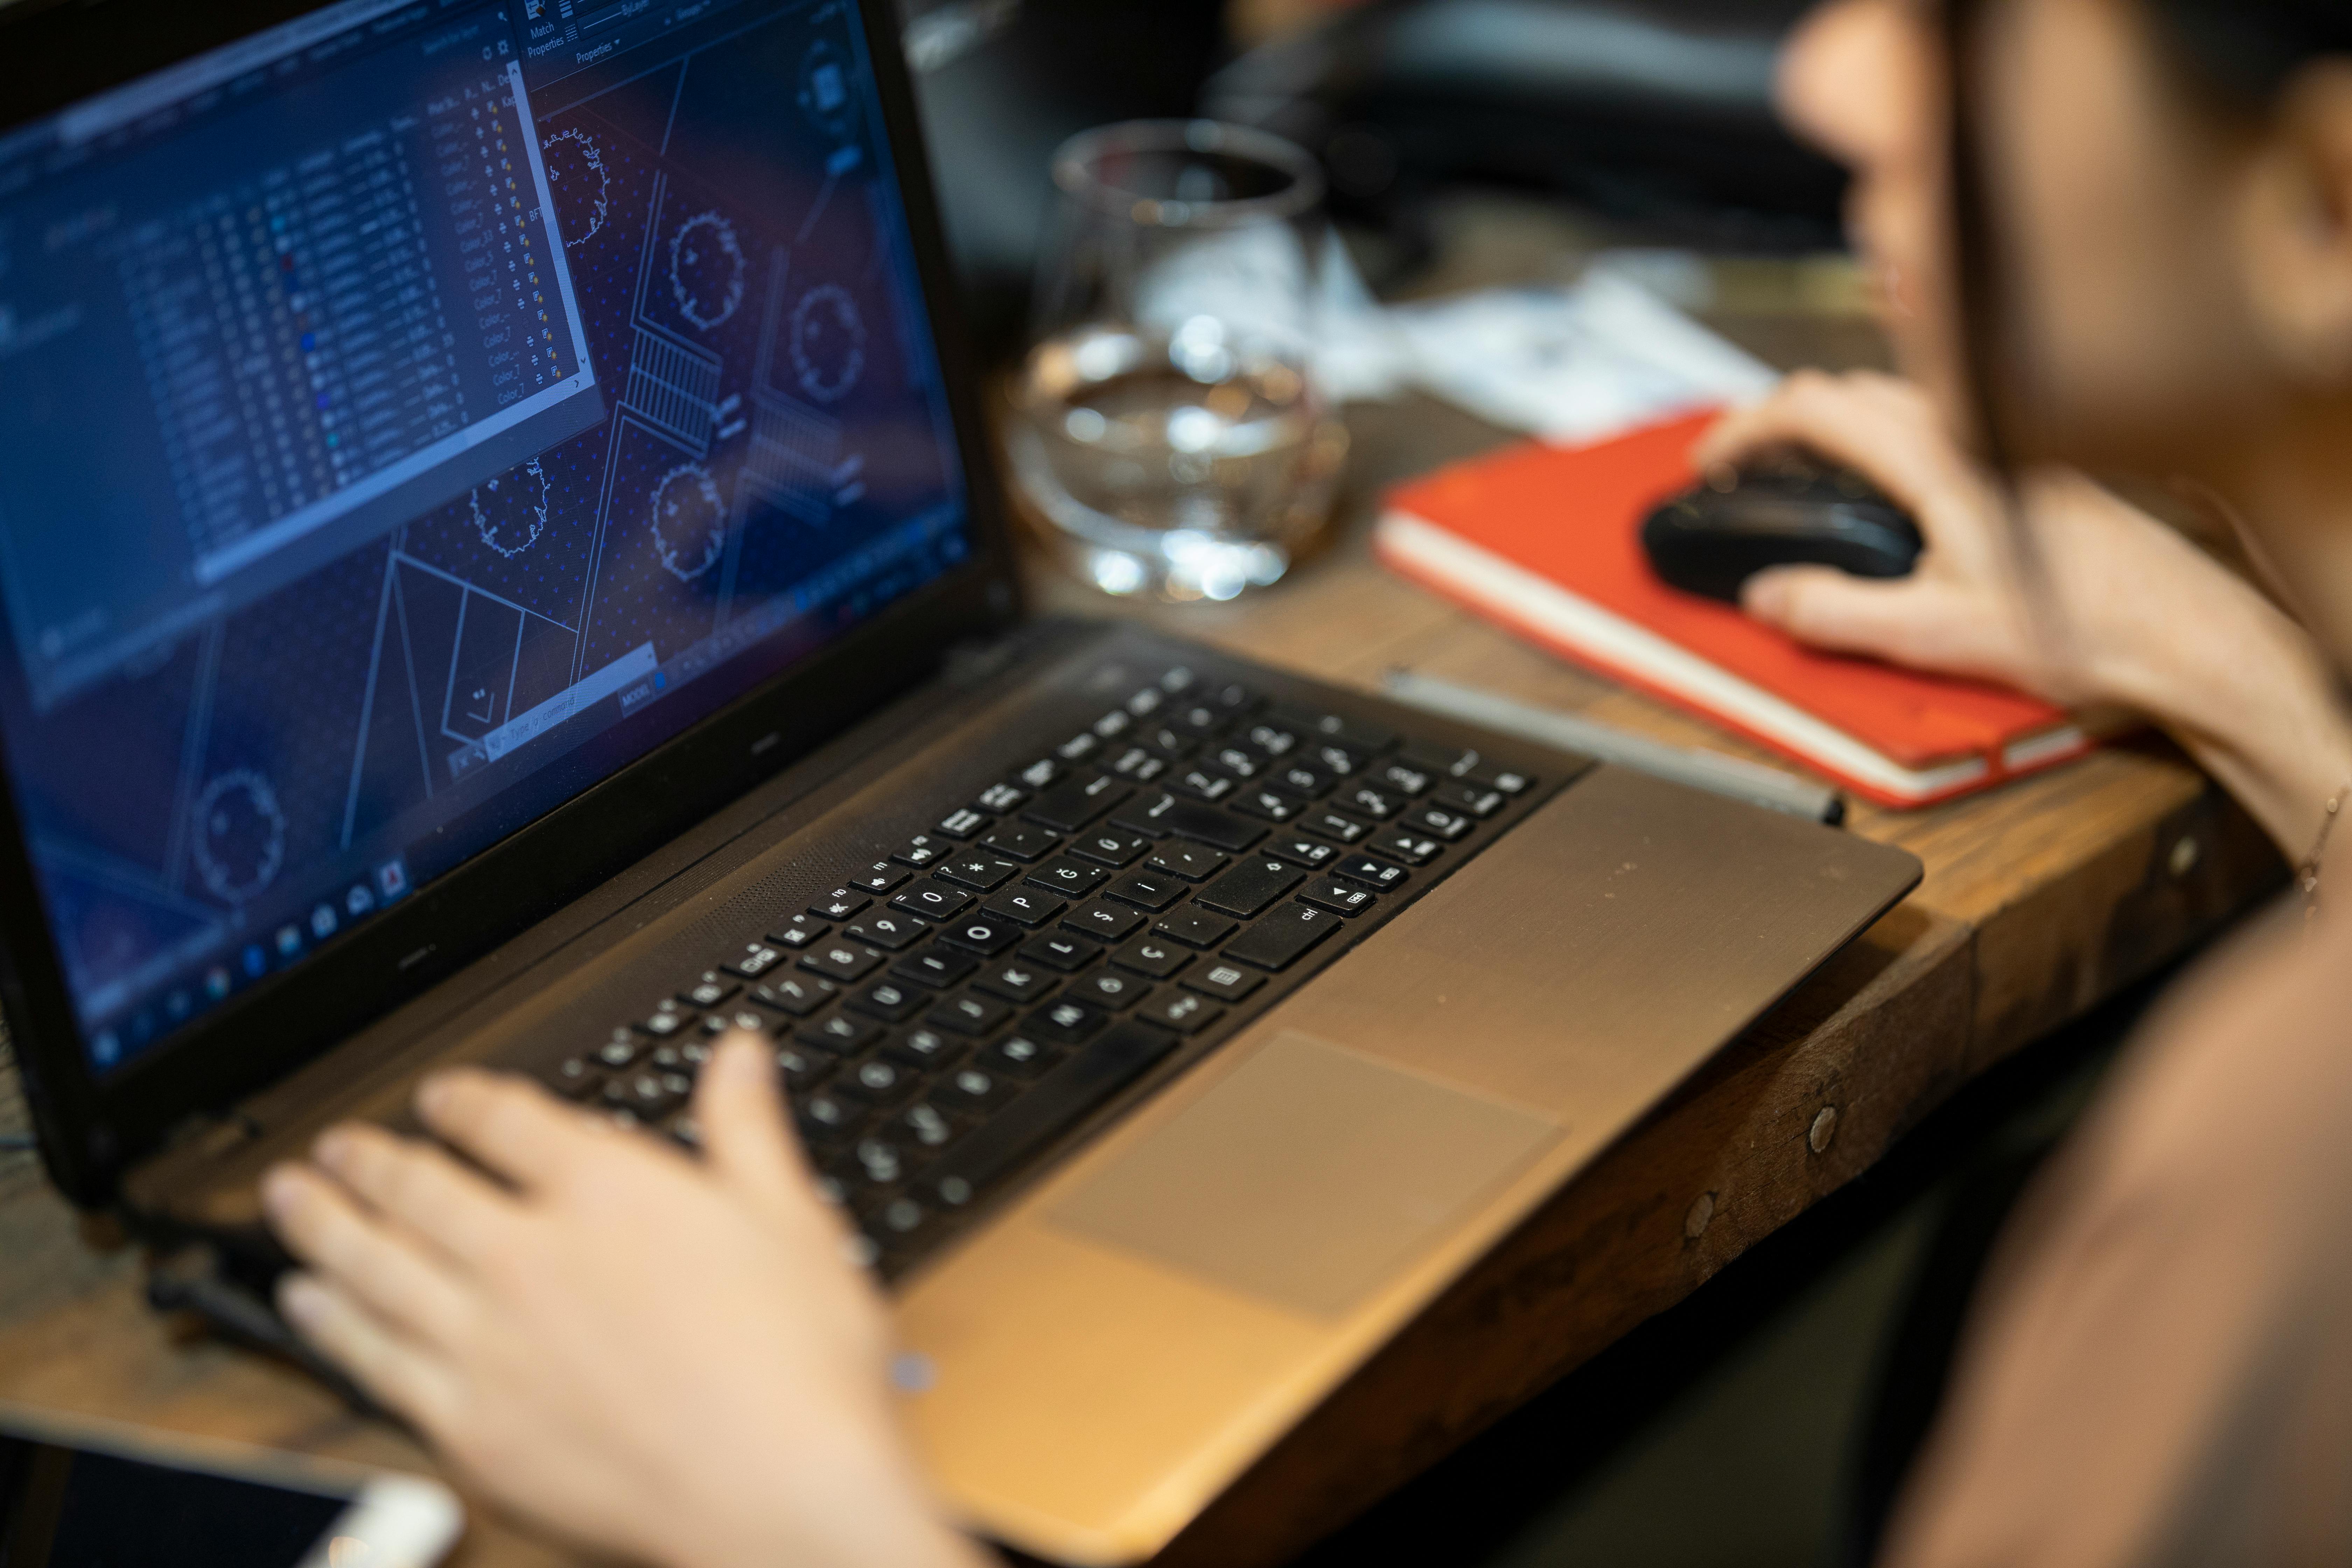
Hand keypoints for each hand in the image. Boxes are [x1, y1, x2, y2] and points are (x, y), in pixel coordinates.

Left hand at [261, 1035, 985, 1567]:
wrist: (776, 1492)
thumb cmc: (798, 1367)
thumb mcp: (791, 1220)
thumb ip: (746, 1129)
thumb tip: (738, 1054)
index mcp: (607, 1192)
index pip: (507, 1122)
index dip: (462, 1101)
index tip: (438, 1098)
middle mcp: (530, 1255)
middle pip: (419, 1189)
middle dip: (368, 1160)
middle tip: (332, 1148)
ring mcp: (488, 1343)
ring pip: (374, 1267)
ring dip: (322, 1227)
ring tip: (289, 1202)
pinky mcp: (469, 1426)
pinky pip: (373, 1362)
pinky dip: (330, 1326)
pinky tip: (305, 1306)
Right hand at [1695, 370, 2351, 854]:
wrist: (2179, 634)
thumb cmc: (2083, 631)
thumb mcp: (1932, 635)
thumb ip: (1835, 613)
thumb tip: (1767, 598)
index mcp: (1939, 460)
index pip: (1813, 407)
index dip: (1743, 429)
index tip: (1709, 463)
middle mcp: (1971, 433)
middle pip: (1845, 390)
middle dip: (1776, 422)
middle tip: (1737, 471)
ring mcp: (2001, 441)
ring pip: (1889, 401)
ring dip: (1827, 426)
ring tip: (1793, 476)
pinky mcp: (2022, 462)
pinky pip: (1929, 422)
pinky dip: (1875, 438)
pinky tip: (1875, 490)